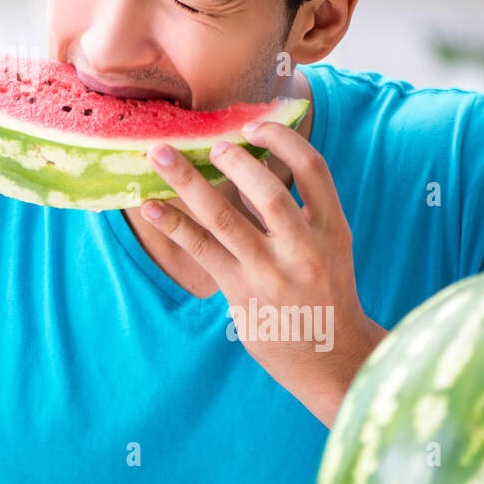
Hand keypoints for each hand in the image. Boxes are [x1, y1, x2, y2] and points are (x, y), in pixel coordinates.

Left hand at [139, 120, 385, 426]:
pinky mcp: (241, 292)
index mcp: (332, 228)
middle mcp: (304, 248)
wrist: (332, 359)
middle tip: (209, 144)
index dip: (282, 140)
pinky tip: (151, 207)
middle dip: (234, 160)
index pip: (313, 169)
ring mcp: (271, 272)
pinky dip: (174, 225)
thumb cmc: (322, 293)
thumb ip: (297, 211)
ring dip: (186, 182)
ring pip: (224, 217)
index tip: (254, 124)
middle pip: (267, 191)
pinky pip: (201, 250)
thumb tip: (249, 164)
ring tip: (159, 155)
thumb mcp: (328, 247)